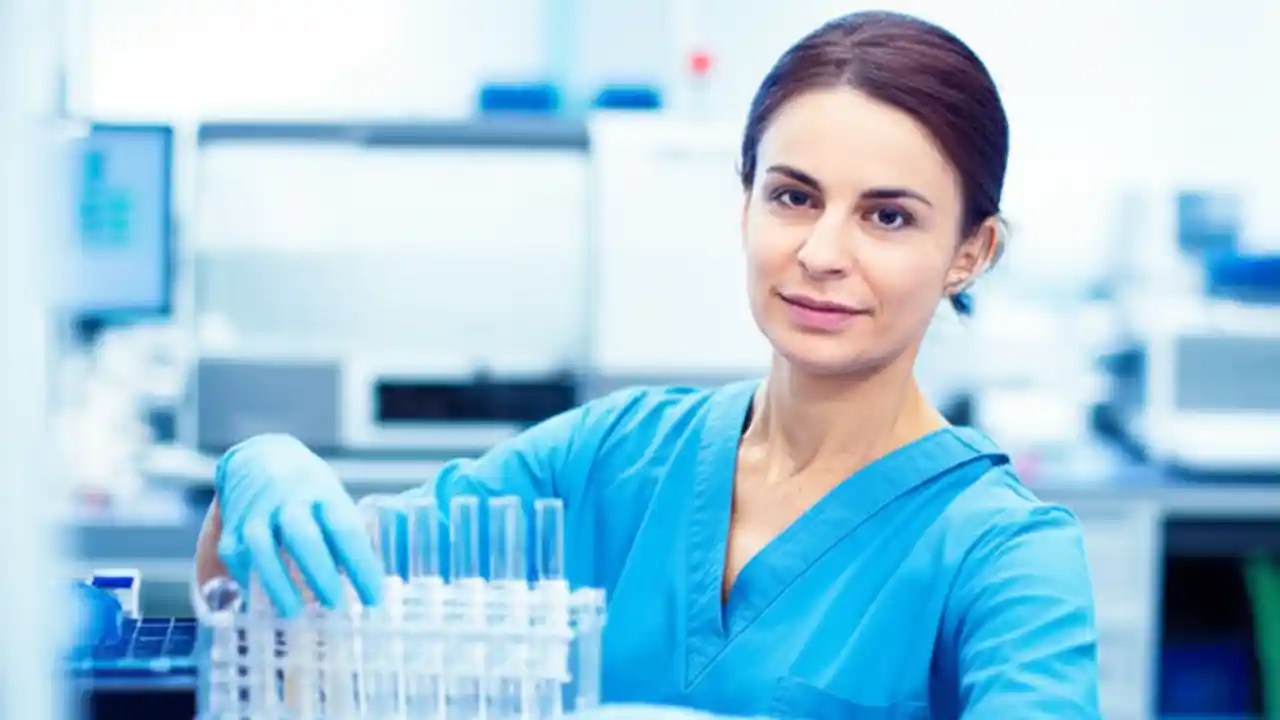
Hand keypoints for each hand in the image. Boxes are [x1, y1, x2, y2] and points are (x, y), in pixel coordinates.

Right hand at [214, 434, 382, 616]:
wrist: (262, 460)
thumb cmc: (310, 494)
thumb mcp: (335, 503)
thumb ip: (346, 540)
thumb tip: (367, 586)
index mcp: (324, 495)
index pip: (346, 530)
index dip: (360, 565)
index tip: (373, 596)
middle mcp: (289, 501)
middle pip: (303, 537)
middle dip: (319, 573)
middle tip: (335, 604)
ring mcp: (257, 513)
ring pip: (262, 548)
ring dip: (278, 583)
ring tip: (293, 612)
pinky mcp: (233, 528)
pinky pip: (238, 557)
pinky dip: (249, 581)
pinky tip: (263, 601)